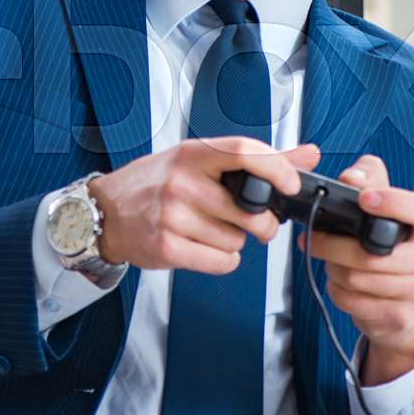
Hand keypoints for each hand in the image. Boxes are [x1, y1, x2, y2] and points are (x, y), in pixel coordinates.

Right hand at [88, 137, 320, 272]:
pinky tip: (201, 246)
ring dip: (233, 241)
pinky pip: (222, 262)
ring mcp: (172, 215)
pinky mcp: (167, 247)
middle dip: (262, 223)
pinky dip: (222, 260)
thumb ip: (255, 159)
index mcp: (192, 154)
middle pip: (251, 210)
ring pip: (237, 240)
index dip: (278, 170)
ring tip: (207, 230)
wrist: (105, 211)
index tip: (291, 185)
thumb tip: (308, 155)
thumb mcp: (198, 160)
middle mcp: (181, 182)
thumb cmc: (155, 183)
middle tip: (250, 221)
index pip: (245, 152)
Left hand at [301, 155, 413, 384]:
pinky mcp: (402, 317)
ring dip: (333, 268)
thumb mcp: (388, 210)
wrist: (410, 308)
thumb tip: (351, 177)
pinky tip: (341, 283)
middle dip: (334, 245)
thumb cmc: (396, 250)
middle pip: (373, 253)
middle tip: (315, 238)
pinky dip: (337, 290)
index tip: (363, 199)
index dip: (392, 202)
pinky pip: (352, 300)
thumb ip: (370, 181)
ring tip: (331, 260)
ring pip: (358, 277)